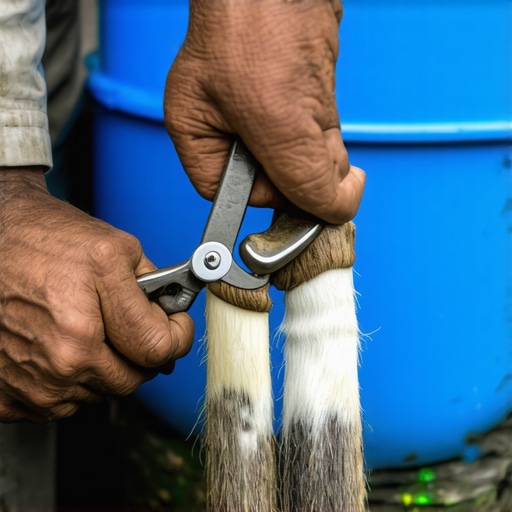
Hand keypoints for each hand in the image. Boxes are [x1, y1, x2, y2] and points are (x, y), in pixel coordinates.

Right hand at [0, 169, 193, 421]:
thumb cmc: (41, 239)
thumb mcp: (115, 245)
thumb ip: (152, 284)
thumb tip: (169, 312)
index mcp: (89, 316)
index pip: (158, 350)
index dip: (176, 335)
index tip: (175, 326)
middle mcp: (63, 355)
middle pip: (132, 379)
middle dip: (143, 354)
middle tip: (134, 327)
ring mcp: (34, 381)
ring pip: (98, 394)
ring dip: (104, 368)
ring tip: (88, 329)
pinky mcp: (8, 396)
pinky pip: (60, 404)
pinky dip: (69, 380)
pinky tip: (60, 345)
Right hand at [164, 0, 364, 223]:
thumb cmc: (255, 17)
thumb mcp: (275, 117)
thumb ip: (303, 176)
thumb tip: (334, 209)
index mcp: (198, 133)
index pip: (230, 195)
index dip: (267, 198)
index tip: (299, 196)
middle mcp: (227, 126)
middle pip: (269, 179)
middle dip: (299, 173)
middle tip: (315, 153)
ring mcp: (262, 112)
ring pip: (297, 159)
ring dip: (319, 153)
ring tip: (311, 111)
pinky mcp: (292, 97)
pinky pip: (313, 136)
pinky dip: (328, 135)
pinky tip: (320, 107)